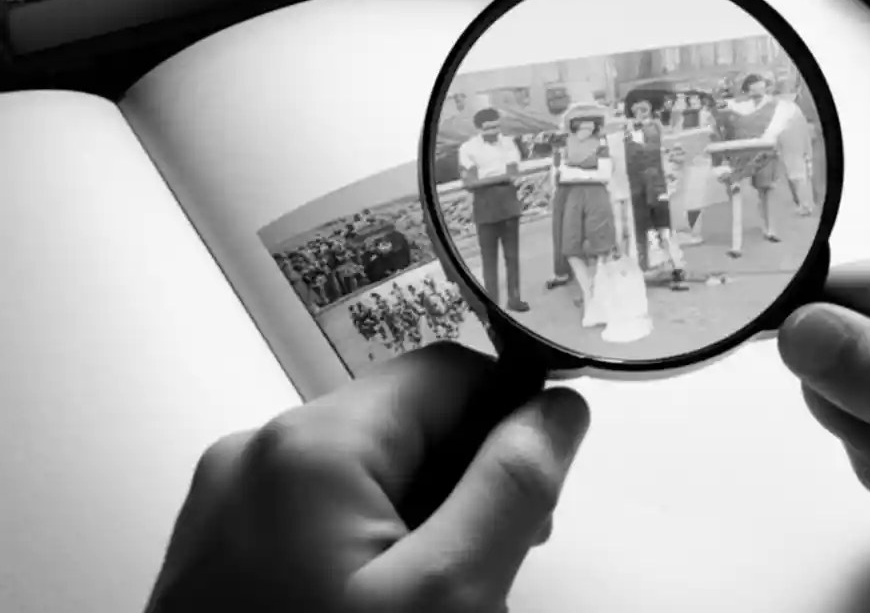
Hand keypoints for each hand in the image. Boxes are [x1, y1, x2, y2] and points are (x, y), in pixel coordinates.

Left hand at [145, 343, 590, 612]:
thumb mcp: (447, 596)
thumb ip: (511, 487)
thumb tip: (556, 410)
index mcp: (308, 447)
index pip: (446, 371)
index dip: (510, 413)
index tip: (541, 474)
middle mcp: (253, 458)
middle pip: (406, 422)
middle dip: (467, 479)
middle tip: (498, 560)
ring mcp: (229, 506)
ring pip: (368, 473)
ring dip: (424, 519)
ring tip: (440, 602)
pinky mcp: (222, 550)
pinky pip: (321, 515)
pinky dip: (372, 548)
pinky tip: (388, 610)